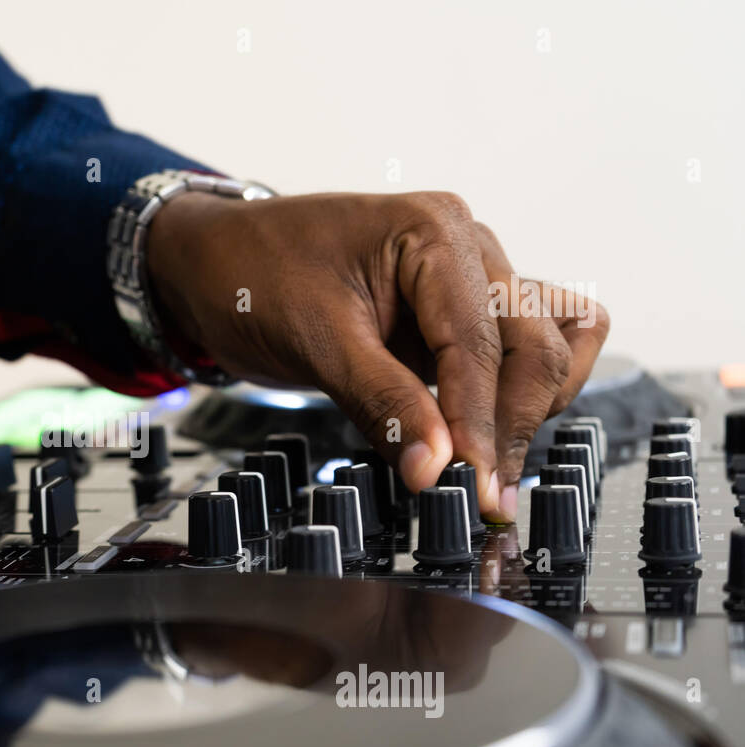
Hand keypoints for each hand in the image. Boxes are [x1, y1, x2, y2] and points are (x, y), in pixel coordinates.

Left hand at [146, 190, 609, 520]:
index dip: (482, 423)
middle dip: (511, 425)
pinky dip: (522, 392)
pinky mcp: (457, 317)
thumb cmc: (251, 277)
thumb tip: (437, 469)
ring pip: (545, 349)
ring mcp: (470, 280)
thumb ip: (382, 402)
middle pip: (533, 347)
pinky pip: (525, 348)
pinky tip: (489, 433)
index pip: (480, 343)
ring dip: (527, 410)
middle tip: (484, 497)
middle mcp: (468, 249)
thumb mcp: (313, 341)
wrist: (215, 263)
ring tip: (483, 469)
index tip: (477, 487)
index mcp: (434, 234)